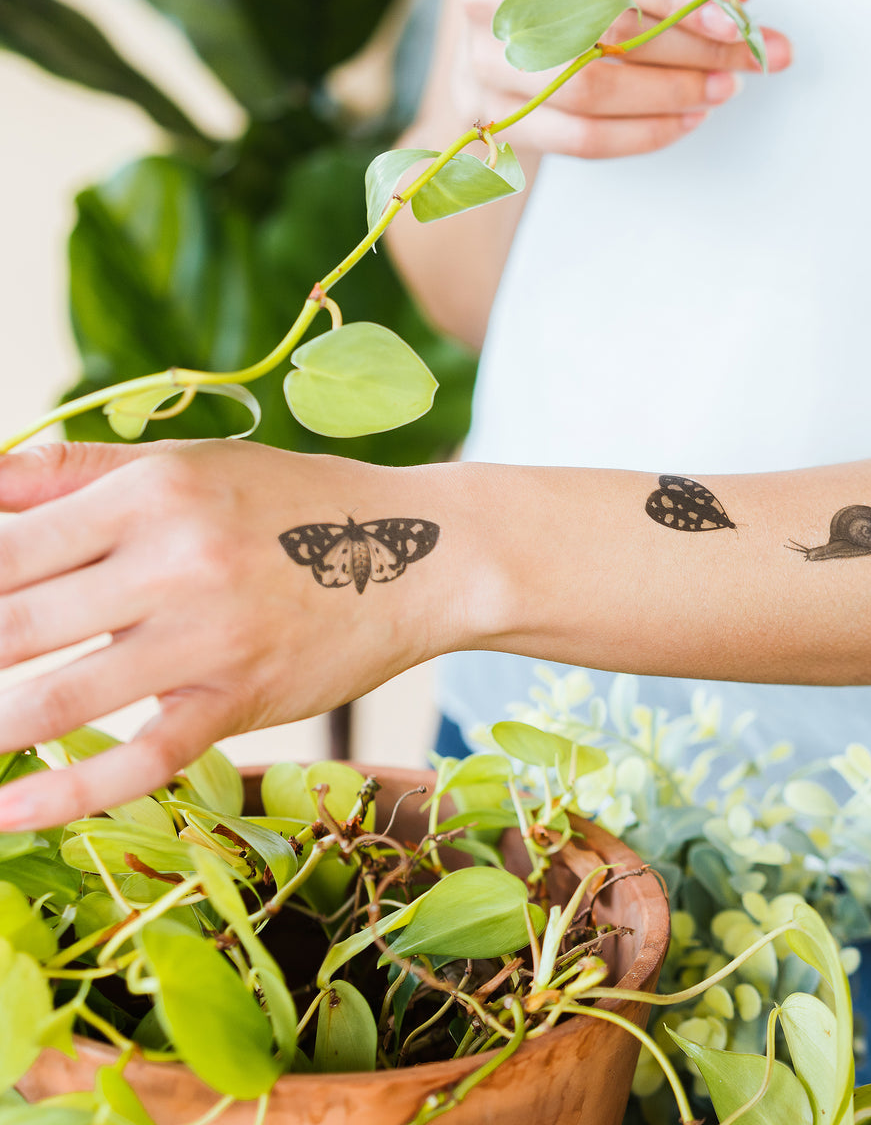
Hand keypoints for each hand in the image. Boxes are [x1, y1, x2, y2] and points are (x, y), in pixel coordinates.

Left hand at [0, 441, 459, 828]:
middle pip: (11, 624)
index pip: (3, 544)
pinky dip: (64, 796)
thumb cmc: (302, 503)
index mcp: (152, 490)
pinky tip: (5, 812)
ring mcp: (211, 637)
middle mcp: (174, 559)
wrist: (424, 552)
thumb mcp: (196, 463)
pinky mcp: (244, 699)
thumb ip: (80, 471)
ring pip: (58, 701)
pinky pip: (142, 759)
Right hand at [440, 0, 791, 157]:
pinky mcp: (494, 114)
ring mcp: (488, 59)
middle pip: (607, 35)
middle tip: (746, 62)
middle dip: (691, 53)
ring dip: (670, 97)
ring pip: (593, 92)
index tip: (734, 20)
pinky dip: (643, 134)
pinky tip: (684, 119)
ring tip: (720, 90)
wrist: (494, 23)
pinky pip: (580, 139)